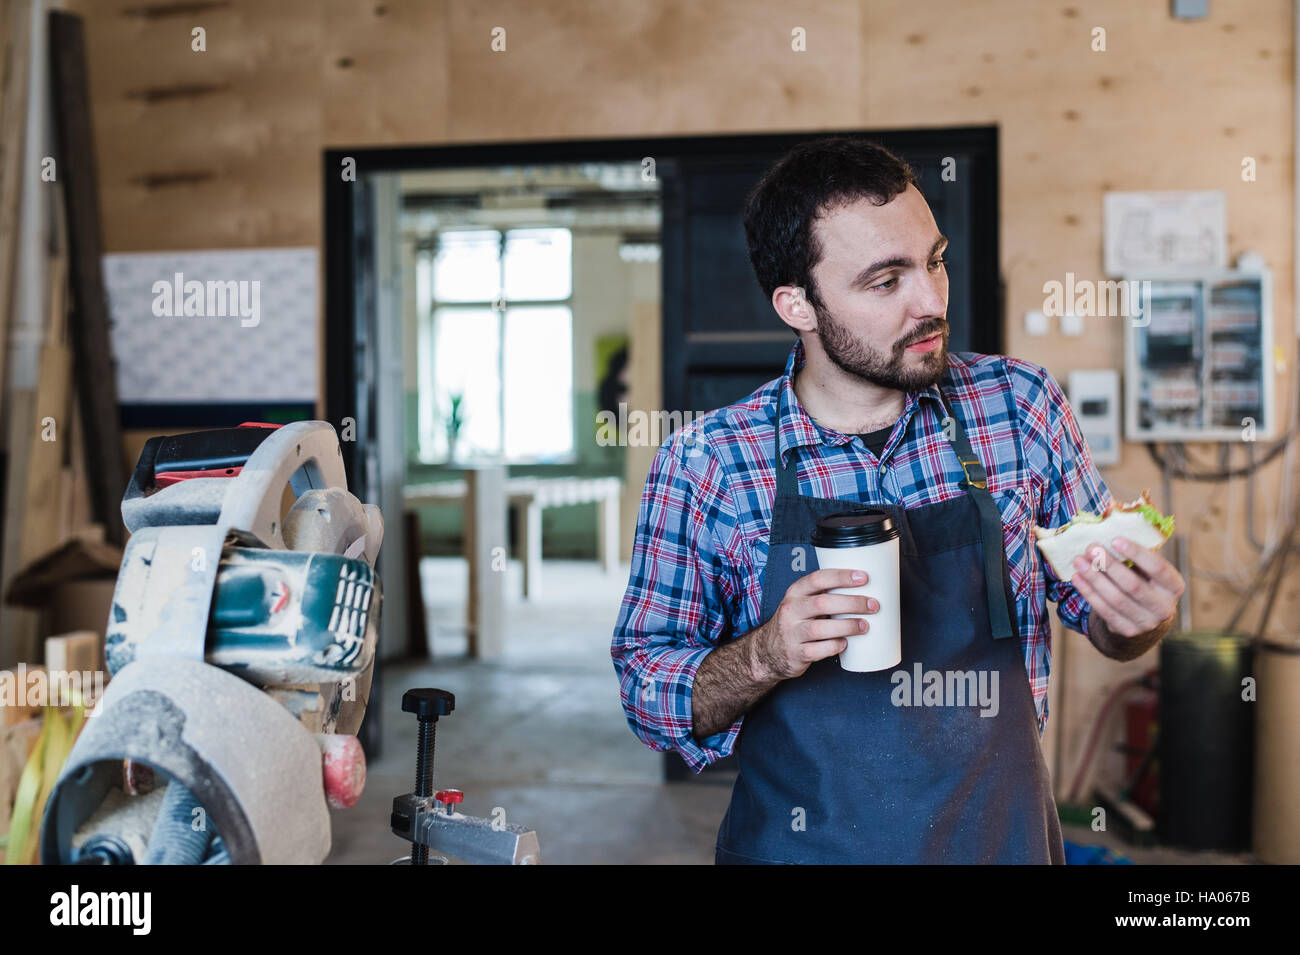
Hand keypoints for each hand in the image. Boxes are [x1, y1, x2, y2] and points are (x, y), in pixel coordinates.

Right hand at [749, 568, 878, 680]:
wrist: (769, 651)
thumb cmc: (795, 623)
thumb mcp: (802, 602)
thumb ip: (824, 594)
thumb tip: (862, 588)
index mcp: (795, 593)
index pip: (817, 579)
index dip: (841, 576)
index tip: (863, 577)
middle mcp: (791, 610)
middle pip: (823, 603)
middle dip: (852, 603)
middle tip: (872, 605)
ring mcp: (792, 633)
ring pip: (821, 628)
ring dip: (847, 626)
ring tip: (864, 626)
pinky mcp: (796, 654)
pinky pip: (819, 650)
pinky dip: (835, 646)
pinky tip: (845, 643)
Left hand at [1071, 537, 1183, 637]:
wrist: (1143, 618)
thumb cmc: (1144, 583)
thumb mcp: (1148, 570)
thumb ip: (1137, 554)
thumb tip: (1110, 522)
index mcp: (1174, 586)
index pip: (1158, 568)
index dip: (1137, 553)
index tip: (1115, 539)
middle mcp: (1164, 607)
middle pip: (1133, 585)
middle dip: (1109, 565)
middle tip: (1091, 548)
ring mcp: (1146, 622)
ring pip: (1116, 599)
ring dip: (1094, 578)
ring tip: (1079, 561)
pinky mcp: (1126, 630)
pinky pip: (1104, 611)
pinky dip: (1088, 593)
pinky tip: (1076, 578)